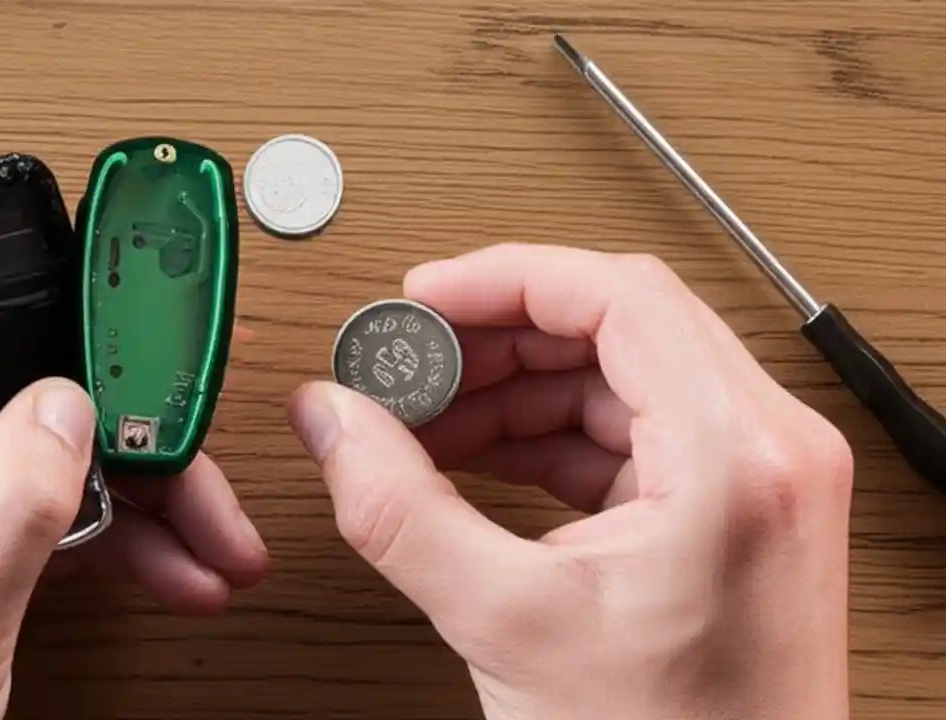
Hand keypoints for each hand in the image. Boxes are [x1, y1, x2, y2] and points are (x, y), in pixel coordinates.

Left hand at [0, 251, 269, 719]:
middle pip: (23, 389)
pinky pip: (26, 509)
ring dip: (134, 498)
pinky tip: (164, 569)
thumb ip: (10, 503)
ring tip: (211, 546)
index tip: (119, 285)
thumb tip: (67, 405)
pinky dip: (100, 538)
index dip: (33, 275)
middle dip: (125, 427)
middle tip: (200, 464)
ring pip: (41, 456)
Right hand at [289, 244, 851, 719]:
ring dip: (512, 387)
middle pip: (614, 324)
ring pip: (616, 374)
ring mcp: (756, 474)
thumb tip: (333, 421)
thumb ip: (398, 510)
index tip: (423, 298)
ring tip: (422, 419)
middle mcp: (767, 447)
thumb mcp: (508, 624)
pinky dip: (544, 435)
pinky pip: (628, 430)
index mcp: (737, 455)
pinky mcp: (729, 504)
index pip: (617, 296)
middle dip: (493, 340)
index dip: (503, 281)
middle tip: (406, 364)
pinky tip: (473, 455)